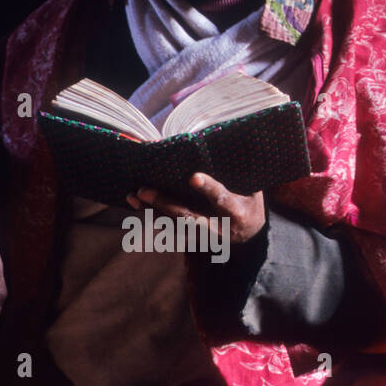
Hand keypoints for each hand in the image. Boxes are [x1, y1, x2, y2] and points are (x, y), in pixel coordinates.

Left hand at [126, 172, 265, 247]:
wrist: (249, 238)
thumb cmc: (249, 204)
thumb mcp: (252, 191)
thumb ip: (236, 174)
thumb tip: (221, 145)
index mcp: (236, 213)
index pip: (221, 199)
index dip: (208, 188)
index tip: (193, 177)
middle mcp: (218, 228)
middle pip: (188, 217)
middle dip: (165, 204)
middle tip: (144, 190)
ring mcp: (203, 237)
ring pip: (174, 225)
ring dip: (152, 211)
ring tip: (133, 196)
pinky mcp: (192, 240)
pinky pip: (169, 228)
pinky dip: (152, 216)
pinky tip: (136, 205)